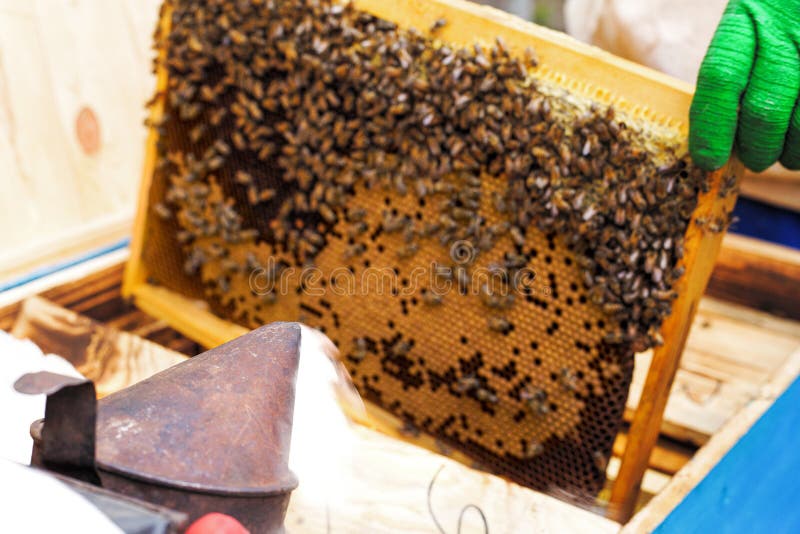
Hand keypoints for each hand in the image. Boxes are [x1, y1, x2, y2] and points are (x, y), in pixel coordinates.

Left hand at [690, 0, 799, 171]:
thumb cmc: (776, 18)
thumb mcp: (748, 27)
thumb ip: (734, 71)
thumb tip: (717, 137)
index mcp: (745, 20)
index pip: (721, 79)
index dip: (712, 128)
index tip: (710, 160)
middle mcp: (784, 33)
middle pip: (763, 107)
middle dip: (756, 147)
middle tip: (754, 160)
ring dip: (791, 150)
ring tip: (785, 156)